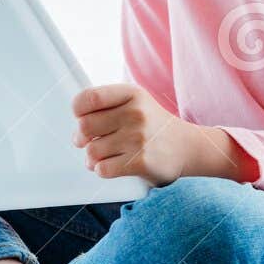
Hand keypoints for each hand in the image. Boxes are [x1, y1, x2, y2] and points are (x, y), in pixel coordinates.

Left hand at [71, 83, 255, 185]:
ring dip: (92, 157)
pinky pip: (103, 169)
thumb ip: (105, 105)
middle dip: (82, 137)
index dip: (78, 110)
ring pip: (92, 151)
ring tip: (103, 155)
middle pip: (84, 127)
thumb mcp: (134, 103)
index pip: (88, 98)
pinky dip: (102, 170)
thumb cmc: (152, 125)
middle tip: (89, 141)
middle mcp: (136, 114)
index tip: (82, 117)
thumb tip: (75, 126)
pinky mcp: (141, 162)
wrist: (188, 147)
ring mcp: (139, 138)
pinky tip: (111, 165)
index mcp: (131, 94)